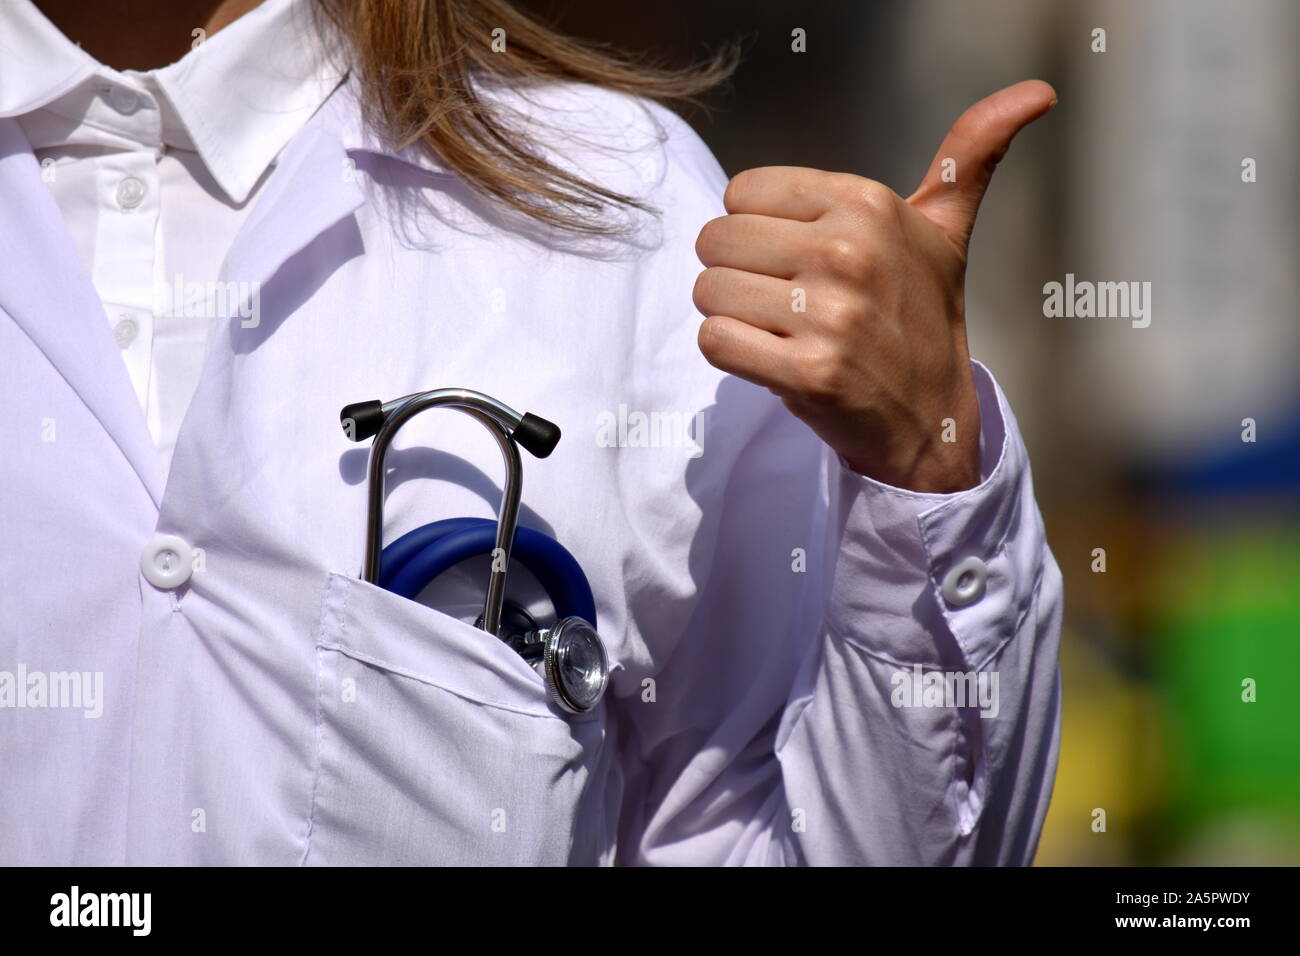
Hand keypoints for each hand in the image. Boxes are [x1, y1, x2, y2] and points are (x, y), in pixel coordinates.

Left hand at [693, 80, 1056, 492]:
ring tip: (779, 329)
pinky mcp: (809, 373)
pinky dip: (730, 353)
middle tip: (783, 300)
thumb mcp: (945, 228)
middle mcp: (848, 251)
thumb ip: (968, 155)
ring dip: (730, 315)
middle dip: (737, 272)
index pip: (741, 192)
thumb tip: (1039, 91)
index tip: (798, 257)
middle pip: (716, 240)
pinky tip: (771, 359)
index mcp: (867, 204)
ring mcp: (830, 315)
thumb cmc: (922, 314)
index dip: (757, 228)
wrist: (930, 416)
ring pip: (709, 290)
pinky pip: (714, 340)